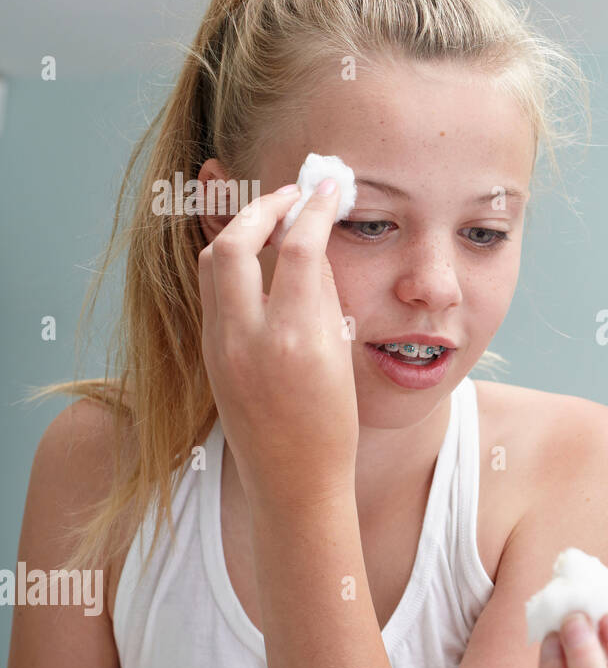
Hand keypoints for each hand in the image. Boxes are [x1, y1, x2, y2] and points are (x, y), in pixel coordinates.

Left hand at [197, 181, 358, 505]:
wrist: (293, 479)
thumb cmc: (331, 424)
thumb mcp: (339, 353)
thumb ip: (321, 295)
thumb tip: (311, 243)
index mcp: (293, 338)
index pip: (297, 248)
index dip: (313, 208)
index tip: (327, 188)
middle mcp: (246, 337)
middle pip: (234, 243)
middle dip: (262, 208)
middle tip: (292, 196)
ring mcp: (219, 346)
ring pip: (210, 263)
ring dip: (238, 230)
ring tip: (270, 220)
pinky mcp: (207, 354)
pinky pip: (211, 290)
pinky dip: (229, 262)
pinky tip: (255, 259)